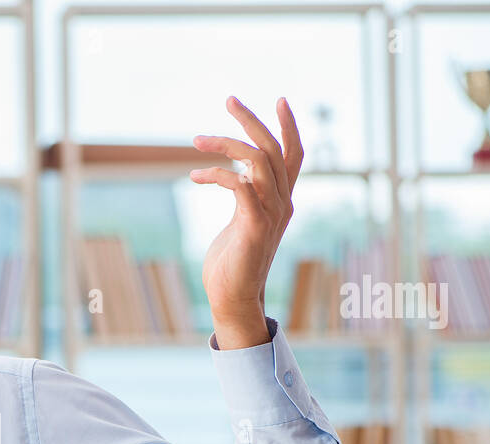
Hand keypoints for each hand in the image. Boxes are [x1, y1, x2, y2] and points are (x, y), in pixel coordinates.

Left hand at [190, 96, 302, 348]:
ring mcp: (270, 214)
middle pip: (274, 149)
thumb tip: (239, 177)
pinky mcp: (253, 226)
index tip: (279, 100)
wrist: (232, 297)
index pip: (293, 155)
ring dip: (225, 144)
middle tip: (228, 100)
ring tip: (197, 139)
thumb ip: (246, 198)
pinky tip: (196, 176)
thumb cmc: (231, 262)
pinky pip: (240, 186)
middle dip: (251, 120)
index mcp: (281, 200)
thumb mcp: (243, 221)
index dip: (289, 127)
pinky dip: (218, 174)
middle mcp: (281, 203)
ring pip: (257, 161)